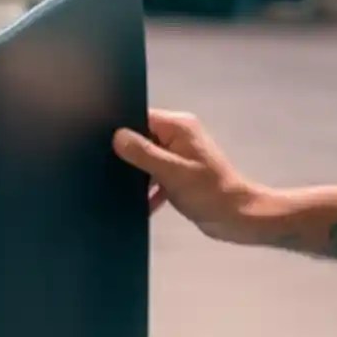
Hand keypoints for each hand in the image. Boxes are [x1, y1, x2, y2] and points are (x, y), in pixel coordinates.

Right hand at [113, 108, 270, 242]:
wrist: (238, 218)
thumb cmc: (208, 191)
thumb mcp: (172, 172)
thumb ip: (143, 153)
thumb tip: (116, 136)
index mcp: (178, 127)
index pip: (141, 117)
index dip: (121, 128)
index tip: (98, 142)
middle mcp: (179, 136)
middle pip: (142, 138)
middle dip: (126, 154)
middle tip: (101, 166)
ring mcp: (180, 156)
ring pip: (148, 159)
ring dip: (137, 174)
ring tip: (114, 186)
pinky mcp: (181, 175)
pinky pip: (156, 176)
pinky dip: (149, 189)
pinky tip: (138, 204)